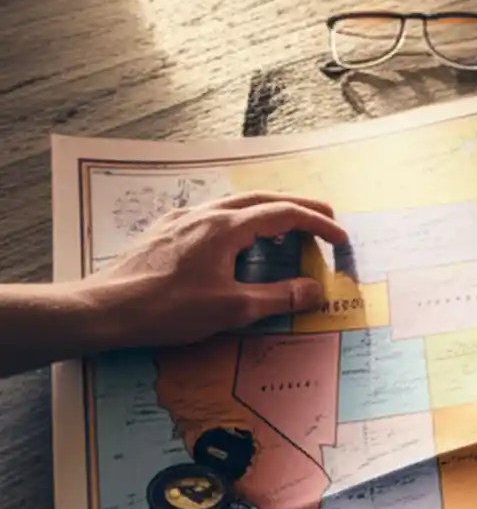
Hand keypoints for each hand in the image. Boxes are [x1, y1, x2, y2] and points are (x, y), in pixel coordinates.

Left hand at [79, 191, 347, 348]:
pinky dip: (240, 220)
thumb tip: (314, 290)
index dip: (317, 224)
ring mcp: (183, 220)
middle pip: (263, 198)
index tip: (339, 237)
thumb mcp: (232, 309)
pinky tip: (238, 240)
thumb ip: (278, 297)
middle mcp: (206, 214)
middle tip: (326, 217)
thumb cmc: (167, 310)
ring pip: (236, 204)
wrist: (106, 310)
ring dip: (269, 211)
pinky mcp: (166, 231)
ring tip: (287, 230)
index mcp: (226, 228)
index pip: (284, 215)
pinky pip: (213, 215)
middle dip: (299, 206)